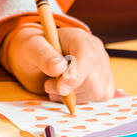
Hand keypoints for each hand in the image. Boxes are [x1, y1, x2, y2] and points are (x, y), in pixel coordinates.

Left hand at [0, 24, 115, 102]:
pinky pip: (100, 96)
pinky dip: (82, 99)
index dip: (75, 76)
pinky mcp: (105, 80)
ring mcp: (103, 65)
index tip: (60, 88)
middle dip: (70, 89)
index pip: (87, 57)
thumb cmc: (34, 49)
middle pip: (94, 79)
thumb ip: (43, 55)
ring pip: (97, 91)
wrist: (39, 56)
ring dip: (74, 96)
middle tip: (49, 85)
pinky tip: (70, 90)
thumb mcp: (31, 48)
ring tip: (57, 86)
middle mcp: (96, 50)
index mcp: (78, 37)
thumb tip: (58, 68)